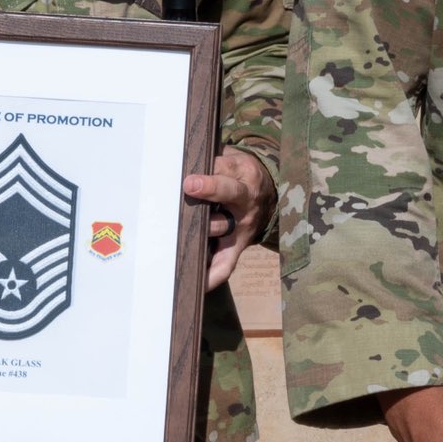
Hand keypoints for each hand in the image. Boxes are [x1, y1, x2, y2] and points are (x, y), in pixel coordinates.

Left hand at [184, 147, 272, 290]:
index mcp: (242, 172)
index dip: (209, 173)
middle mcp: (244, 198)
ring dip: (201, 229)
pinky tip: (197, 284)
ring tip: (175, 233)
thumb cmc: (237, 173)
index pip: (225, 167)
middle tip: (190, 187)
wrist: (267, 194)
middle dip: (211, 189)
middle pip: (229, 192)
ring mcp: (242, 224)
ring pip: (220, 227)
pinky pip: (227, 262)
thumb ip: (211, 158)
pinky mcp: (238, 244)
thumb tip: (180, 159)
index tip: (189, 178)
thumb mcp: (231, 157)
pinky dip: (213, 275)